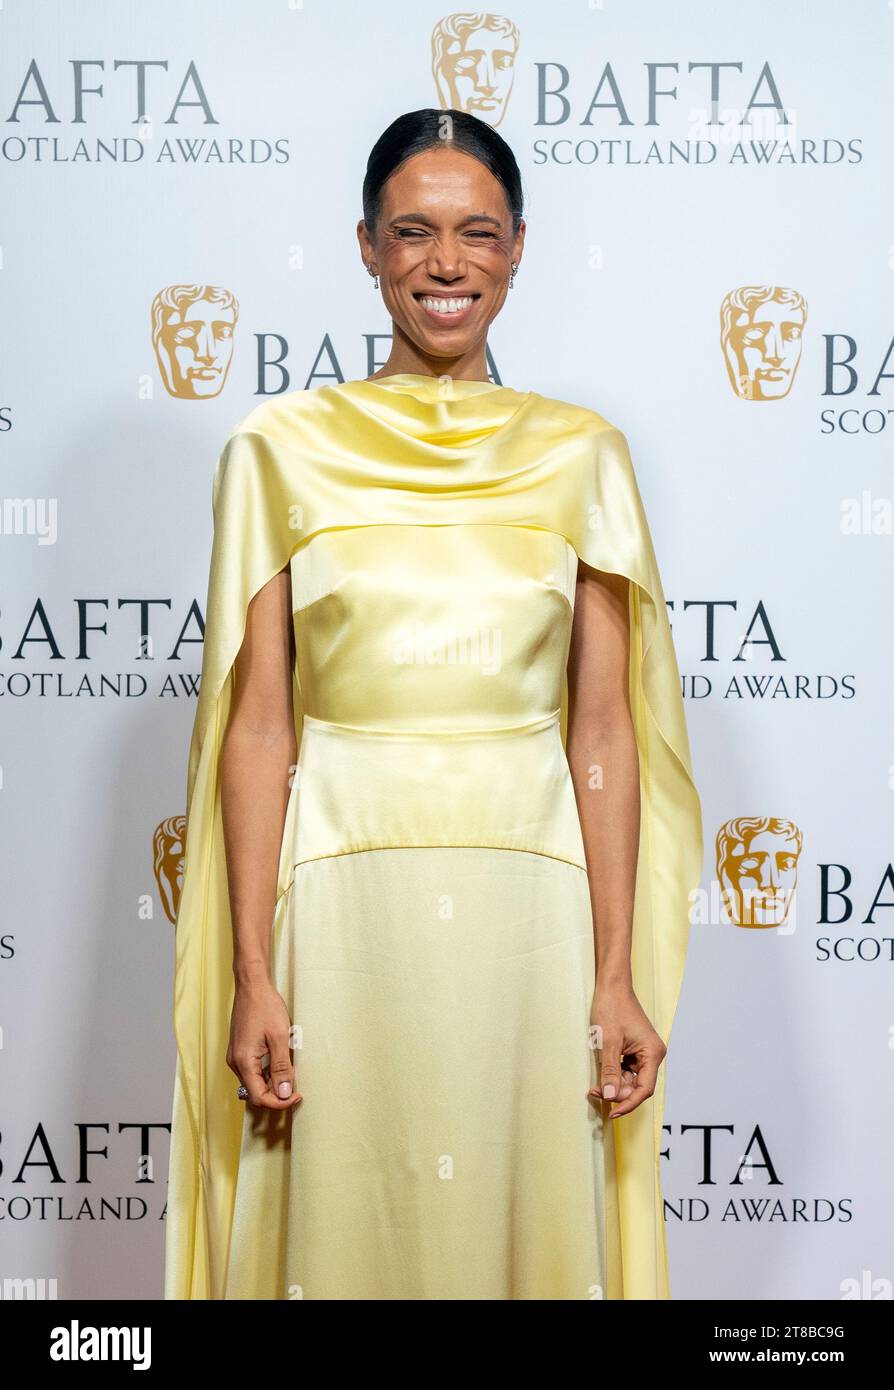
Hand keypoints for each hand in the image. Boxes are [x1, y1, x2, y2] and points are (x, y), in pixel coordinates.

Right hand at [227, 976, 302, 1109]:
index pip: (259, 1097)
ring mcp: (235, 1056)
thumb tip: (284, 1093)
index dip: (279, 1102)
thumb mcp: (280, 1037)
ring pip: (253, 1083)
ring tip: (290, 1074)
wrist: (252, 985)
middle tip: (295, 1088)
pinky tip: (279, 1064)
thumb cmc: (265, 1007)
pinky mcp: (239, 1050)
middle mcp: (235, 1062)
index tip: (296, 1096)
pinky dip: (265, 1074)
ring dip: (271, 1084)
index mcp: (243, 1062)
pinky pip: (251, 1071)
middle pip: (255, 1092)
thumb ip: (281, 1067)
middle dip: (276, 1095)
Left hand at [588, 982, 666, 1119]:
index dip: (628, 1103)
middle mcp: (651, 1054)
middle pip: (637, 1086)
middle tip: (594, 1092)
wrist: (611, 986)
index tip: (612, 1113)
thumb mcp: (607, 1042)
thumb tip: (609, 1096)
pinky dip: (612, 1074)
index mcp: (652, 1053)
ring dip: (612, 1084)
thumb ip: (609, 1071)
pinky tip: (600, 1075)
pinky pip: (625, 1069)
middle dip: (617, 1092)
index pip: (644, 1089)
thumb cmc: (612, 1008)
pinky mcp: (633, 1049)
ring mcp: (643, 1052)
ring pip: (629, 1079)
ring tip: (594, 1085)